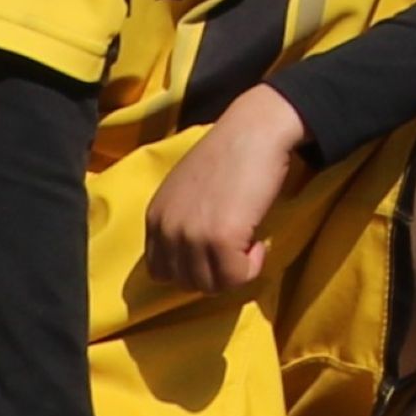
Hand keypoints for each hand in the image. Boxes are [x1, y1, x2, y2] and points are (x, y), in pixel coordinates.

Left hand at [137, 90, 310, 295]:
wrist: (255, 130)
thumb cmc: (229, 154)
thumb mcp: (188, 190)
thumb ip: (182, 221)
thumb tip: (196, 256)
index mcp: (156, 217)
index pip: (161, 271)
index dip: (192, 268)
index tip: (216, 253)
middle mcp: (167, 229)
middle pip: (185, 282)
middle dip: (214, 273)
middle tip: (237, 249)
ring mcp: (191, 236)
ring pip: (211, 285)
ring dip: (235, 272)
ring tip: (249, 243)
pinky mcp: (220, 239)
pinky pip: (236, 277)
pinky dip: (252, 267)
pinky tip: (259, 243)